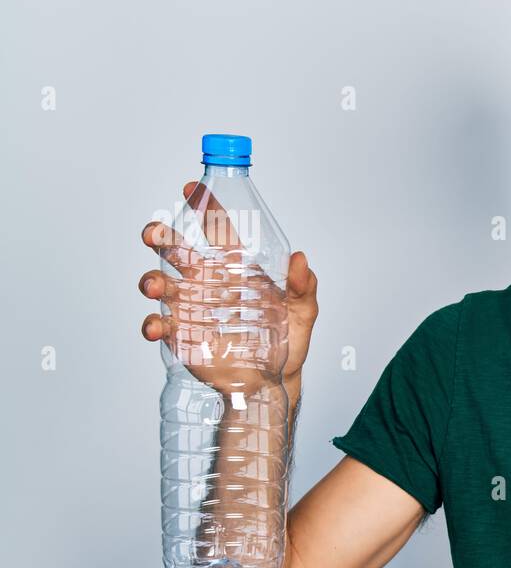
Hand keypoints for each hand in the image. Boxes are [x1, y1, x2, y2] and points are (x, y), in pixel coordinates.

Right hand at [139, 181, 317, 398]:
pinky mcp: (181, 337)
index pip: (218, 231)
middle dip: (160, 237)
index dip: (205, 208)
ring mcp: (190, 308)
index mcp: (236, 269)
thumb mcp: (302, 312)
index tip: (192, 187)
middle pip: (176, 251)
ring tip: (153, 286)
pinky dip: (152, 323)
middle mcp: (207, 283)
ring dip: (151, 280)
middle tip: (153, 233)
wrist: (274, 380)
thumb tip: (301, 259)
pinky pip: (159, 325)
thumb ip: (303, 286)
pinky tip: (155, 326)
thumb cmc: (287, 340)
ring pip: (160, 284)